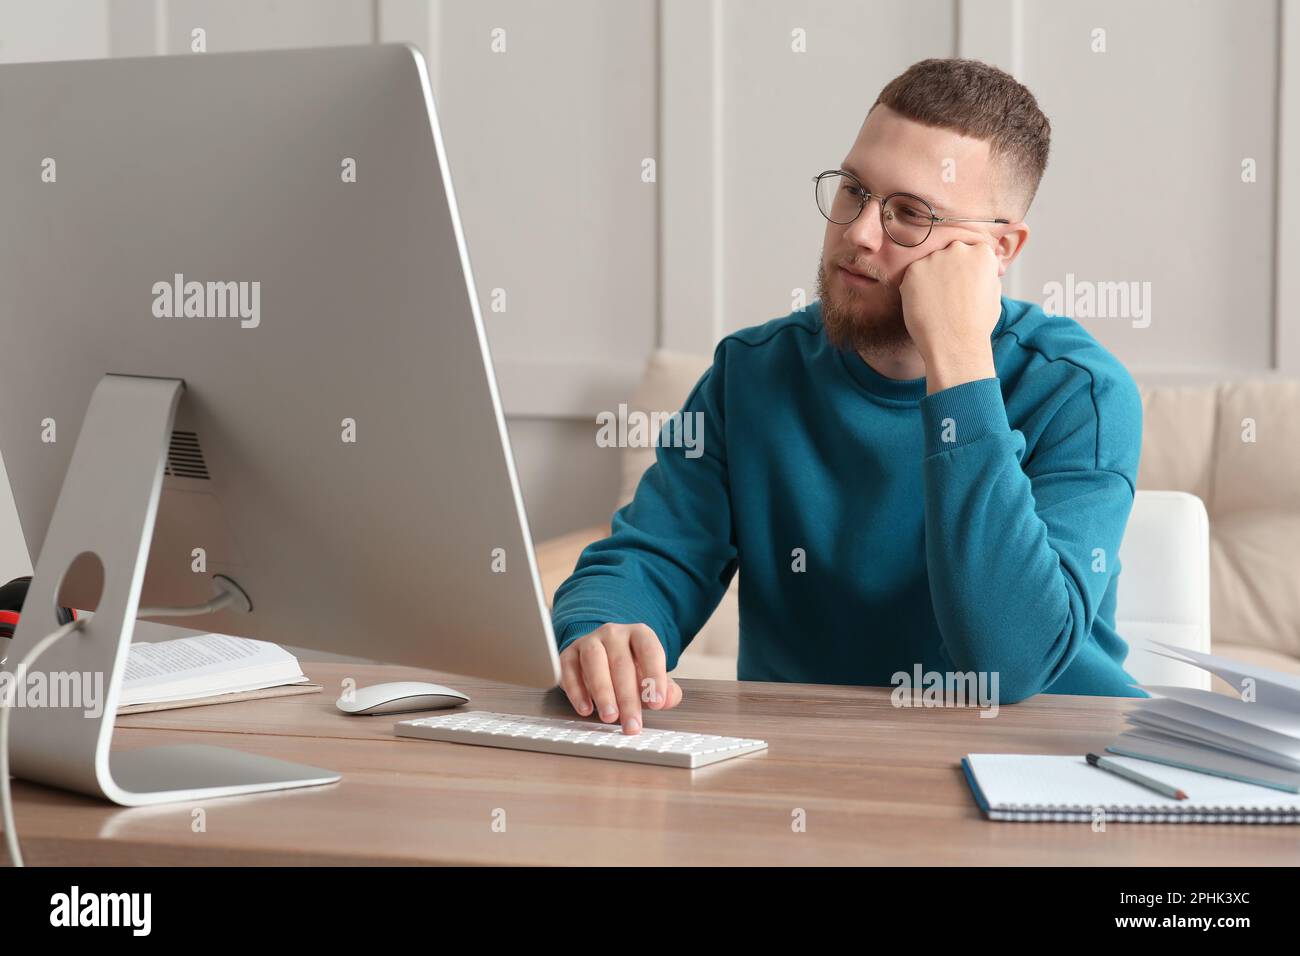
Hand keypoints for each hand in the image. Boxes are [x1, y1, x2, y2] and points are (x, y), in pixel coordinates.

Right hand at [559, 623, 683, 733]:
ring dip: (602, 692)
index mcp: (639, 634)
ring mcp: (589, 641)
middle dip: (627, 697)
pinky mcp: (568, 654)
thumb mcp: (651, 677)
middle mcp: (614, 633)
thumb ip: (665, 689)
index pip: (650, 651)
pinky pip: (569, 670)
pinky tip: (585, 709)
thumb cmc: (631, 669)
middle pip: (621, 663)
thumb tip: (668, 699)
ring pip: (594, 661)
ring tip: (609, 716)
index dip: (655, 676)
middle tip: (632, 723)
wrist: (602, 656)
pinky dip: (576, 691)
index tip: (657, 703)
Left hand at [899, 240, 1001, 391]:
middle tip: (949, 294)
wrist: (954, 344)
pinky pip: (913, 275)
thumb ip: (984, 274)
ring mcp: (934, 258)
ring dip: (932, 277)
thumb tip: (977, 269)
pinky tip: (924, 305)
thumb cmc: (977, 324)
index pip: (972, 250)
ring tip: (936, 303)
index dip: (966, 269)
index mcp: (983, 253)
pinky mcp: (913, 270)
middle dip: (949, 269)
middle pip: (950, 253)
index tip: (964, 284)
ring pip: (931, 264)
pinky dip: (915, 288)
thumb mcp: (993, 294)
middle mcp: (958, 249)